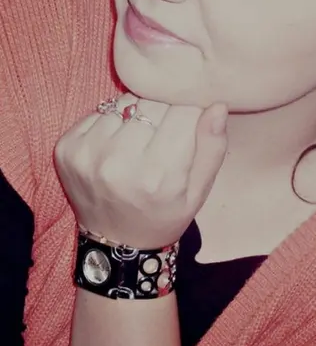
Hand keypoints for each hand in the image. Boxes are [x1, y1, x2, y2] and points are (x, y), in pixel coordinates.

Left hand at [54, 93, 227, 248]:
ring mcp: (88, 154)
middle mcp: (119, 163)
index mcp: (158, 176)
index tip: (190, 120)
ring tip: (141, 138)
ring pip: (126, 101)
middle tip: (165, 131)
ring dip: (138, 112)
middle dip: (165, 109)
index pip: (184, 110)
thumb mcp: (199, 191)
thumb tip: (217, 106)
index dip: (191, 111)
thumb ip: (212, 147)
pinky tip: (117, 143)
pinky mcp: (67, 147)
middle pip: (153, 102)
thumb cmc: (165, 214)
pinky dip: (113, 120)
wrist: (115, 244)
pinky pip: (100, 111)